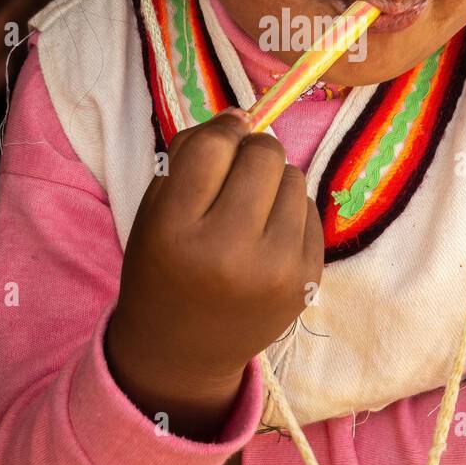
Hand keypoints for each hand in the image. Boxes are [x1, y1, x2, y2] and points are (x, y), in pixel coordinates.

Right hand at [108, 108, 324, 398]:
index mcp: (176, 232)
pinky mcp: (308, 280)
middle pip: (263, 154)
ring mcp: (276, 269)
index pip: (213, 146)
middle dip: (251, 151)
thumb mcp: (154, 211)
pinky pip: (311, 209)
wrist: (184, 350)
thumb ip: (189, 158)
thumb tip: (244, 114)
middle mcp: (228, 252)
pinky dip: (290, 211)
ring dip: (273, 181)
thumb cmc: (163, 268)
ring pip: (294, 176)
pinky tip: (267, 236)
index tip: (223, 135)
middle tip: (236, 173)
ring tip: (250, 209)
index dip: (221, 129)